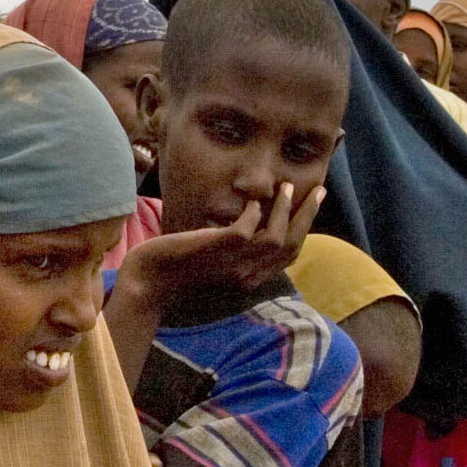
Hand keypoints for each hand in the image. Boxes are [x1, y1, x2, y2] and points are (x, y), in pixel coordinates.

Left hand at [114, 183, 325, 312]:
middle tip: (317, 190)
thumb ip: (236, 247)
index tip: (311, 205)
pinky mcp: (218, 248)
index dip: (304, 229)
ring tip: (286, 186)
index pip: (289, 256)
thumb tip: (254, 220)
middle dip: (307, 216)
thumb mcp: (215, 259)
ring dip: (285, 209)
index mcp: (250, 279)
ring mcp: (234, 263)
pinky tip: (253, 200)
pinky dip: (255, 212)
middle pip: (290, 245)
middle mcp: (247, 275)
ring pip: (275, 237)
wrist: (148, 280)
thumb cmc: (177, 267)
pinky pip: (248, 228)